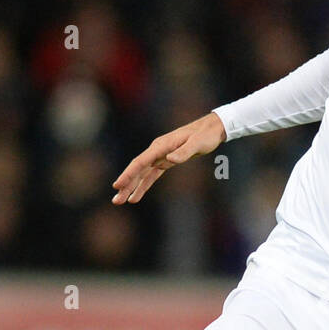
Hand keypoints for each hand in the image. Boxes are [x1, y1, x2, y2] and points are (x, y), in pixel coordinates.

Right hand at [111, 112, 226, 204]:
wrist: (212, 128)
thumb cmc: (206, 135)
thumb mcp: (198, 143)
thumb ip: (184, 152)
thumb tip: (170, 160)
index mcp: (161, 145)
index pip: (140, 162)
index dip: (128, 174)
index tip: (118, 185)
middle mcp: (157, 150)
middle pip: (137, 169)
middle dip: (126, 185)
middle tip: (116, 201)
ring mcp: (160, 156)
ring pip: (141, 174)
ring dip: (131, 187)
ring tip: (120, 201)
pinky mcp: (165, 161)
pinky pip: (151, 175)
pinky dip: (143, 185)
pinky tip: (135, 197)